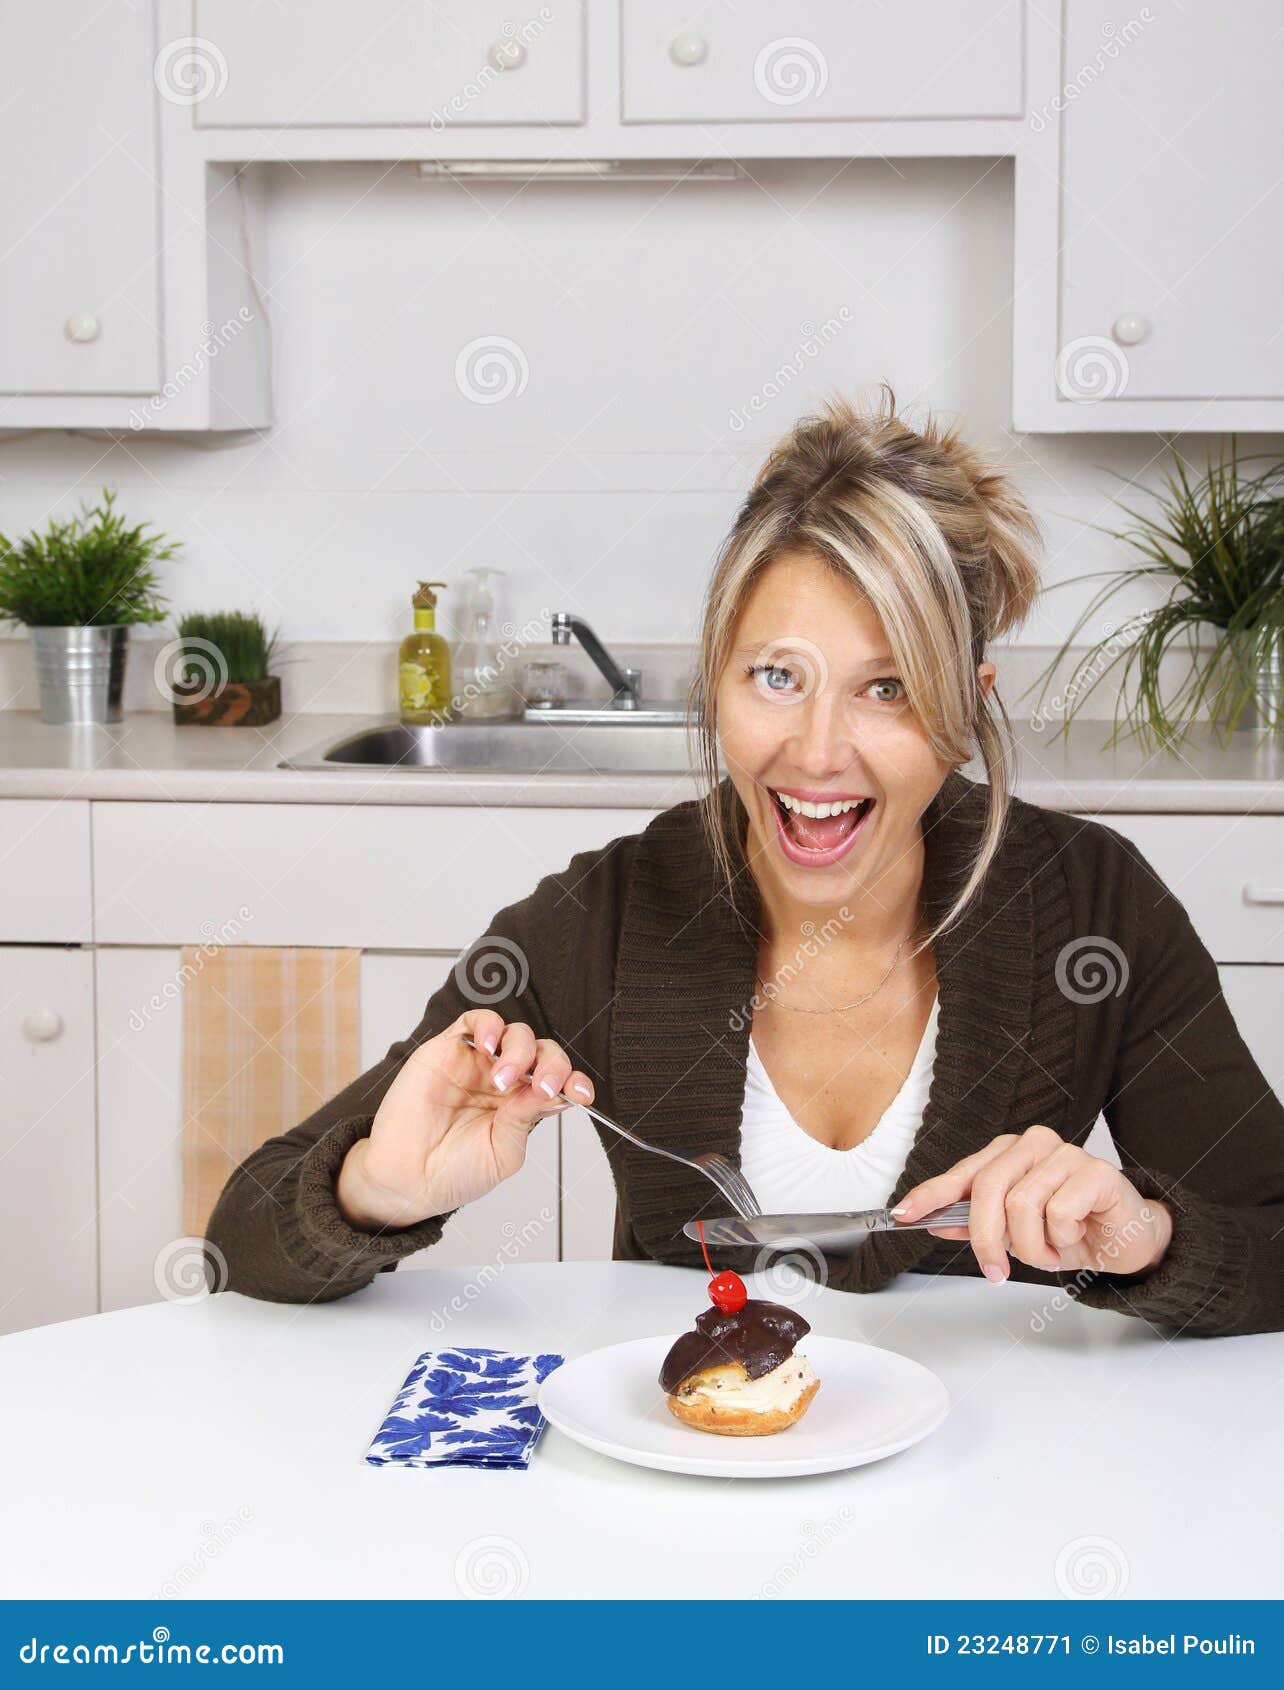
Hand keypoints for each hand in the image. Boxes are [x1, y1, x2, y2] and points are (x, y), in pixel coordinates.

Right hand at [336, 1010, 594, 1232]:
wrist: (406, 1179)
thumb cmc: (453, 1173)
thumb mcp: (502, 1153)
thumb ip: (525, 1118)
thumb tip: (553, 1092)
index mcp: (522, 1106)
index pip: (558, 1082)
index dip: (574, 1082)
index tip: (581, 1094)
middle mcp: (504, 1081)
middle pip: (543, 1053)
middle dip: (553, 1065)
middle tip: (543, 1085)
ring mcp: (477, 1064)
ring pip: (515, 1034)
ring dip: (520, 1051)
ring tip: (504, 1080)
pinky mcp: (448, 1050)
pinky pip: (475, 1021)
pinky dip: (489, 1026)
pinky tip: (489, 1046)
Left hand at [893, 1125, 1172, 1282]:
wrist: (1126, 1240)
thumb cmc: (1071, 1229)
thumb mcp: (1015, 1232)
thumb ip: (976, 1223)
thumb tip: (934, 1222)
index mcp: (1009, 1152)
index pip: (962, 1173)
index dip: (930, 1195)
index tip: (903, 1214)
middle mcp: (1034, 1145)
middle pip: (988, 1189)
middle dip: (987, 1239)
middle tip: (997, 1270)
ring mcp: (1066, 1154)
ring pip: (1022, 1206)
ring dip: (1033, 1246)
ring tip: (1050, 1251)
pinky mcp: (1096, 1172)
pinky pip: (1059, 1213)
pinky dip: (1062, 1239)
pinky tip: (1077, 1236)